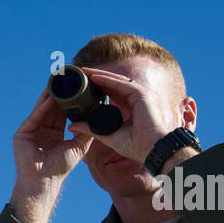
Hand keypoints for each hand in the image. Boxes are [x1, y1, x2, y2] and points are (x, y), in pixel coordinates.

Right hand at [10, 85, 93, 222]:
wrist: (44, 181)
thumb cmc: (60, 168)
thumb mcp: (79, 146)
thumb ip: (87, 131)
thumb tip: (99, 116)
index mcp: (53, 132)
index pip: (62, 111)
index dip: (71, 99)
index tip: (80, 87)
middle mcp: (41, 128)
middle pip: (51, 106)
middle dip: (60, 92)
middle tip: (69, 77)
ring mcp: (31, 130)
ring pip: (42, 107)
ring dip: (50, 94)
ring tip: (59, 80)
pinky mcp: (22, 132)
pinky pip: (35, 116)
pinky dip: (43, 106)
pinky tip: (52, 97)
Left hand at [69, 67, 185, 163]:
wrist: (152, 150)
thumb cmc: (135, 146)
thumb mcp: (107, 135)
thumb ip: (90, 129)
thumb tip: (71, 126)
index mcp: (130, 107)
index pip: (111, 94)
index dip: (97, 88)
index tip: (81, 86)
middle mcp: (136, 98)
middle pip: (113, 84)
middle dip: (96, 78)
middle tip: (80, 74)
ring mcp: (140, 94)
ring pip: (116, 81)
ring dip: (99, 75)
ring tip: (83, 72)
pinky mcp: (142, 94)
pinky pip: (121, 84)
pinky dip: (107, 80)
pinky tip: (94, 77)